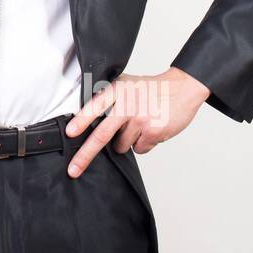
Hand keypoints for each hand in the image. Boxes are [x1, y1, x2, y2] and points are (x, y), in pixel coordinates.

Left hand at [63, 67, 210, 177]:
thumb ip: (108, 97)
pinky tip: (150, 129)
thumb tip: (86, 119)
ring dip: (125, 141)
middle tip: (73, 169)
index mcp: (117, 90)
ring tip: (138, 124)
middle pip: (102, 134)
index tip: (69, 133)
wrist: (182, 88)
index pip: (95, 107)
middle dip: (85, 155)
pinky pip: (138, 149)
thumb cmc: (150, 88)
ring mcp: (141, 119)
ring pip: (120, 145)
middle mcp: (128, 104)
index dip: (81, 121)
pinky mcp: (153, 132)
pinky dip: (142, 143)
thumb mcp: (125, 83)